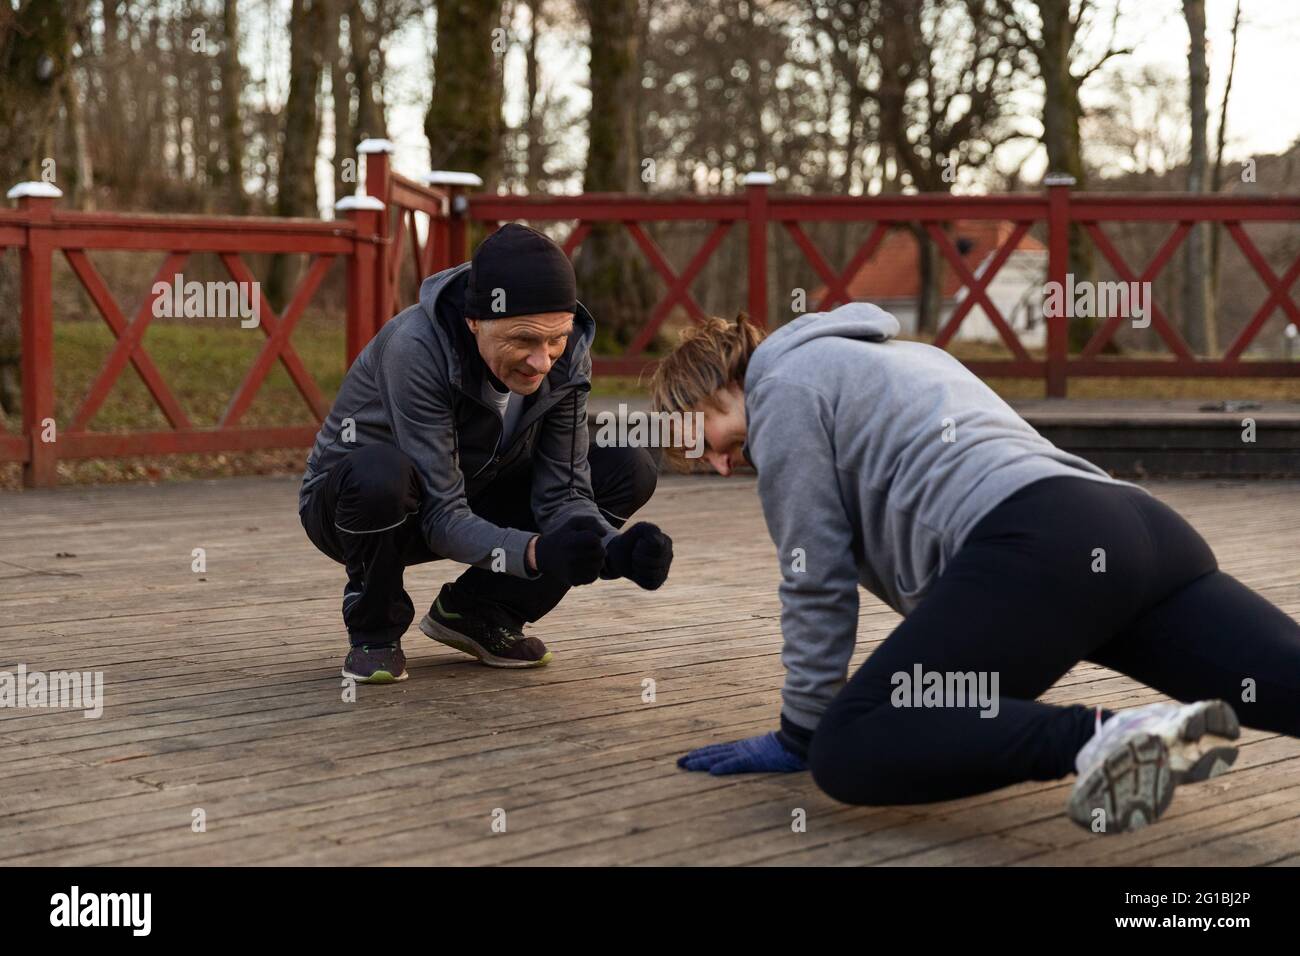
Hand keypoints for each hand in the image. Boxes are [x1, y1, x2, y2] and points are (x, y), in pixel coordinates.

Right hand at [533, 516, 606, 584]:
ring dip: (598, 560)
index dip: (596, 538)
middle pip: (601, 553)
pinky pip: (593, 576)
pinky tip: (585, 565)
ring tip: (588, 556)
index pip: (595, 540)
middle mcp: (570, 557)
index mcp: (570, 541)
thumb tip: (604, 534)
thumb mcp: (574, 523)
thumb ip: (591, 521)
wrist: (545, 555)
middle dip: (599, 548)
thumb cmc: (564, 535)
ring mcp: (571, 571)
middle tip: (591, 547)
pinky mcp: (573, 581)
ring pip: (599, 565)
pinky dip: (593, 571)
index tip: (589, 538)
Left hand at [603, 522, 672, 589]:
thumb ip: (650, 530)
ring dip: (637, 568)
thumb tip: (659, 543)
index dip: (642, 547)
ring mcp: (664, 571)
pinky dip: (638, 578)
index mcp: (667, 542)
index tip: (638, 543)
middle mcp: (669, 557)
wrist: (619, 555)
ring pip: (651, 574)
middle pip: (653, 562)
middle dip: (638, 558)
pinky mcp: (657, 583)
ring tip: (635, 562)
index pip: (656, 548)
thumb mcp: (639, 529)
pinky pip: (648, 584)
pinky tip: (637, 572)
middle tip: (634, 553)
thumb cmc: (631, 540)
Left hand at [677, 732, 805, 774]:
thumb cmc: (789, 746)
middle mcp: (741, 749)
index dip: (702, 753)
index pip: (718, 750)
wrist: (800, 739)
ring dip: (701, 762)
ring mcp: (747, 753)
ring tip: (685, 765)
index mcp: (744, 747)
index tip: (688, 757)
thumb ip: (762, 751)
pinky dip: (723, 767)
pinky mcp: (755, 759)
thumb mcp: (771, 749)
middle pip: (713, 753)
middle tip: (677, 763)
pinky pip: (737, 764)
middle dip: (694, 758)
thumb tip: (760, 754)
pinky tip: (711, 771)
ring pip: (719, 757)